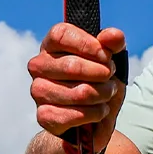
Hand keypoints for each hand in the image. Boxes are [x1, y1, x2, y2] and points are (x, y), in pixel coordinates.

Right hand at [27, 22, 128, 144]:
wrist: (97, 118)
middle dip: (101, 74)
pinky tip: (99, 111)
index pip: (60, 35)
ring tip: (107, 94)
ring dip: (102, 94)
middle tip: (110, 78)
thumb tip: (112, 36)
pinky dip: (95, 113)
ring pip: (79, 92)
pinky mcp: (44, 116)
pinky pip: (75, 114)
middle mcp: (39, 66)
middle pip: (71, 66)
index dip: (87, 44)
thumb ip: (113, 42)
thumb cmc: (99, 81)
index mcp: (51, 45)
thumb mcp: (112, 59)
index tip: (106, 56)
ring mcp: (38, 91)